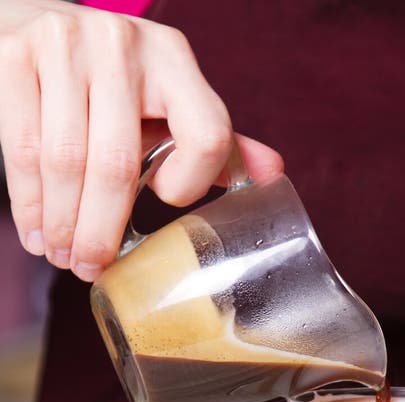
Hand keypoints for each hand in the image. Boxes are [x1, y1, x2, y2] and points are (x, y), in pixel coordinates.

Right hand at [0, 0, 282, 280]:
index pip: (206, 135)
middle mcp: (125, 46)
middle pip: (119, 165)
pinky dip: (29, 203)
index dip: (189, 184)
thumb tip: (273, 175)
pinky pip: (21, 149)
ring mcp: (66, 45)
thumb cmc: (115, 82)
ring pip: (66, 163)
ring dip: (63, 225)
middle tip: (91, 268)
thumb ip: (213, 139)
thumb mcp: (169, 100)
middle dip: (101, 232)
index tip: (163, 203)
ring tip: (62, 257)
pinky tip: (36, 232)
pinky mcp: (15, 56)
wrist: (36, 20)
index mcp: (175, 60)